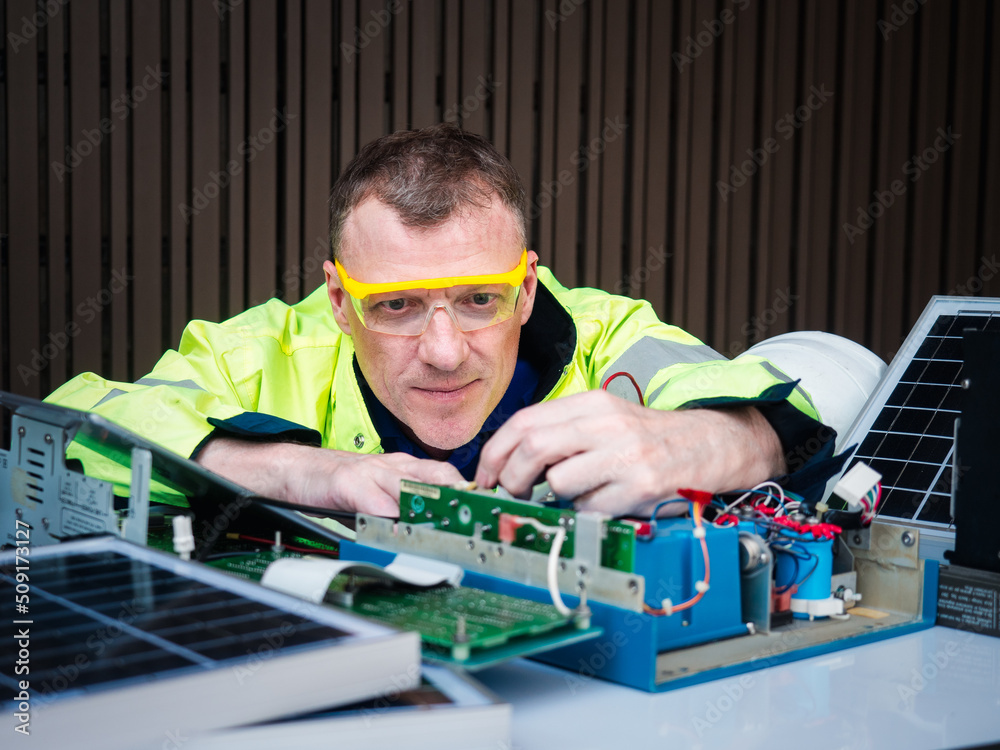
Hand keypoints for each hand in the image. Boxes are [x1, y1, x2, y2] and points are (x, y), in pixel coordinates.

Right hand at [196, 438, 463, 515]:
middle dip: (460, 499)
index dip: (469, 493)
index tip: (490, 512)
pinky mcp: (346, 482)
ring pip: (409, 485)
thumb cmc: (342, 485)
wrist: (296, 470)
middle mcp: (393, 465)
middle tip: (479, 520)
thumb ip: (409, 508)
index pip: (448, 475)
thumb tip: (443, 533)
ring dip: (432, 507)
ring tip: (449, 526)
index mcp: (406, 468)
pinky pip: (371, 498)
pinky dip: (387, 513)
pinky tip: (398, 526)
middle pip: (437, 477)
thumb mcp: (381, 494)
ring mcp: (371, 472)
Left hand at [474, 390, 784, 515]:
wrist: (710, 444)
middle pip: (533, 449)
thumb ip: (559, 432)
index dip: (494, 453)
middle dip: (512, 479)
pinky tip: (607, 501)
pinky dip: (589, 513)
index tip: (485, 476)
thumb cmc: (647, 437)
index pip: (524, 422)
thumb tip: (506, 464)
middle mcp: (607, 424)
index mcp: (591, 403)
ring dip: (558, 498)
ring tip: (579, 492)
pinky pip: (591, 509)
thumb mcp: (603, 419)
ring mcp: (625, 455)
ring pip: (559, 483)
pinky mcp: (641, 486)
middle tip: (514, 494)